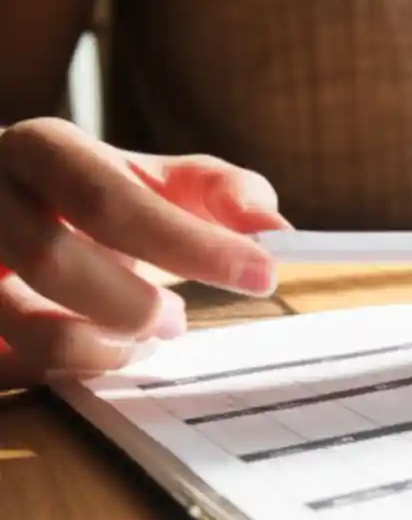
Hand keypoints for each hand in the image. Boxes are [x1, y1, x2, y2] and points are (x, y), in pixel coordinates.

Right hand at [0, 118, 289, 387]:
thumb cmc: (95, 194)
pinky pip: (15, 367)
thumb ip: (222, 192)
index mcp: (43, 149)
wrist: (4, 207)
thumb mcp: (159, 180)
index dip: (191, 243)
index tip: (263, 274)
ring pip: (27, 328)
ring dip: (105, 348)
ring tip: (143, 337)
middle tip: (179, 318)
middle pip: (54, 261)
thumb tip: (276, 227)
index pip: (110, 200)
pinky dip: (70, 370)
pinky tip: (98, 350)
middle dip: (135, 304)